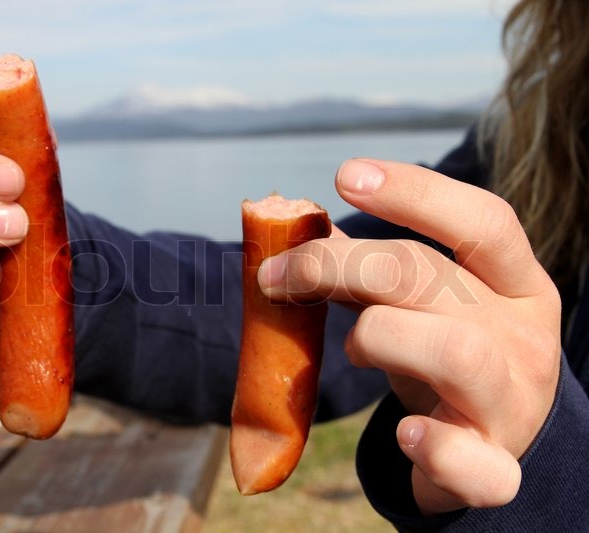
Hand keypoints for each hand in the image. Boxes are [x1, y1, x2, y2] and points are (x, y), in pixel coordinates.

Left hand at [258, 158, 560, 514]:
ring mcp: (514, 405)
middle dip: (340, 267)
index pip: (483, 221)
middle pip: (432, 279)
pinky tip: (405, 435)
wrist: (494, 447)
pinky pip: (473, 462)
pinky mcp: (495, 468)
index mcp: (515, 284)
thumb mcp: (422, 306)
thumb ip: (371, 272)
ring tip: (354, 348)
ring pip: (457, 354)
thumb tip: (296, 235)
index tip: (344, 175)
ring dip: (379, 339)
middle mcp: (524, 337)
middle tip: (278, 275)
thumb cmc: (446, 358)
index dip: (415, 193)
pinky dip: (432, 448)